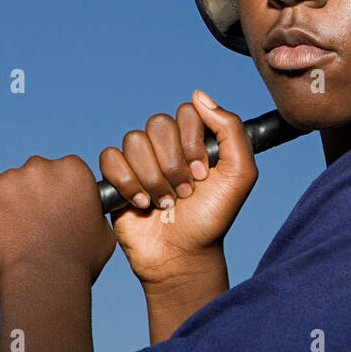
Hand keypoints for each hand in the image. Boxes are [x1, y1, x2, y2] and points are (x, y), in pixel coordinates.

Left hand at [0, 154, 117, 299]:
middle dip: (30, 197)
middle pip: (31, 177)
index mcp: (72, 169)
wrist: (44, 281)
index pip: (62, 171)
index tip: (54, 211)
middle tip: (32, 227)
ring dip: (6, 210)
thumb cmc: (78, 261)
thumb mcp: (102, 230)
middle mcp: (39, 167)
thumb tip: (85, 213)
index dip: (57, 193)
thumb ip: (91, 212)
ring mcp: (8, 182)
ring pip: (3, 192)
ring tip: (13, 241)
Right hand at [99, 89, 257, 287]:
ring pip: (134, 141)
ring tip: (165, 202)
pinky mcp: (117, 177)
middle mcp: (167, 144)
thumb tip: (199, 95)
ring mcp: (141, 159)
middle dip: (173, 164)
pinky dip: (127, 183)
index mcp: (195, 138)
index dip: (192, 142)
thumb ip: (231, 129)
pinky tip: (142, 204)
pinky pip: (110, 158)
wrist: (184, 255)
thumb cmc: (213, 217)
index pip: (187, 112)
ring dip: (152, 178)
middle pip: (158, 124)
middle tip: (185, 192)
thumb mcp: (241, 174)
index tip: (203, 173)